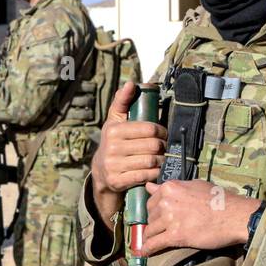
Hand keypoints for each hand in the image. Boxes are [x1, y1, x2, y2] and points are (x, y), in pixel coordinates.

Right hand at [91, 81, 166, 228]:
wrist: (101, 172)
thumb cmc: (114, 142)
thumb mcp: (115, 121)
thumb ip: (122, 102)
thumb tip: (131, 84)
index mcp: (114, 130)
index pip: (149, 128)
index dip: (161, 131)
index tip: (163, 134)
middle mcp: (112, 148)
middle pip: (152, 146)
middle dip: (163, 147)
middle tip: (164, 147)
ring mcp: (114, 166)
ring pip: (151, 161)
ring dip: (161, 160)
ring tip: (161, 158)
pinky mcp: (117, 181)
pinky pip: (145, 176)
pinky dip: (154, 173)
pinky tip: (155, 170)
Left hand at [138, 180, 257, 255]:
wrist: (234, 216)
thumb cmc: (219, 200)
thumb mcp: (194, 185)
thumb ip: (171, 187)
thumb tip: (149, 186)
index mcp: (170, 187)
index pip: (151, 200)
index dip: (155, 210)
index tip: (159, 217)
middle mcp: (166, 201)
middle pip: (150, 216)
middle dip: (154, 224)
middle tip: (161, 230)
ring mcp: (170, 219)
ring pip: (150, 231)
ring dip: (151, 237)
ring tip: (152, 242)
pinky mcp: (175, 236)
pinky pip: (154, 244)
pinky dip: (147, 249)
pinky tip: (143, 253)